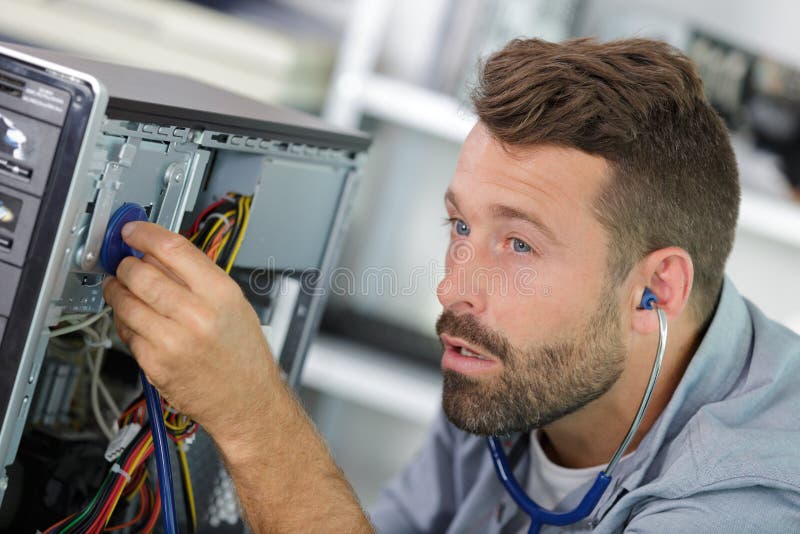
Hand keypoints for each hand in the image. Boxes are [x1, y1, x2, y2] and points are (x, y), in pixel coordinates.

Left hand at [102, 221, 275, 435]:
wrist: (247, 400)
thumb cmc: (243, 354)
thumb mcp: (233, 304)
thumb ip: (198, 276)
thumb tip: (159, 252)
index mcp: (220, 293)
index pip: (172, 248)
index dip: (144, 233)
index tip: (132, 230)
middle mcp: (197, 315)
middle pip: (141, 271)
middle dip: (126, 263)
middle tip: (125, 262)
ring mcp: (172, 340)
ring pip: (126, 300)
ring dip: (118, 290)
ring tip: (123, 289)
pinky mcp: (154, 363)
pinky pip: (126, 331)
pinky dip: (125, 321)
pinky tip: (137, 320)